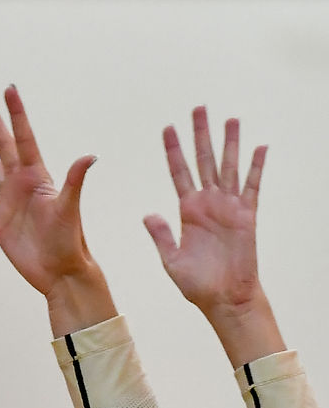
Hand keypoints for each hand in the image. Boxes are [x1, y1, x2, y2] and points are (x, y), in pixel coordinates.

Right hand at [0, 86, 113, 333]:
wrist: (60, 271)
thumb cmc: (69, 241)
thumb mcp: (69, 209)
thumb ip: (74, 181)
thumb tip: (89, 156)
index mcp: (37, 176)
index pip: (24, 138)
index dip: (16, 114)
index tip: (8, 89)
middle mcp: (22, 183)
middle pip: (3, 144)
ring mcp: (9, 201)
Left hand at [145, 109, 266, 316]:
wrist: (224, 298)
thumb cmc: (197, 284)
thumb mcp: (171, 260)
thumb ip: (161, 235)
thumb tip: (148, 213)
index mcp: (187, 211)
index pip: (178, 172)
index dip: (173, 151)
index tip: (167, 128)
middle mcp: (208, 204)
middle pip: (204, 161)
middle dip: (200, 135)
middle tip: (198, 108)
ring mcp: (229, 208)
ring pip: (229, 167)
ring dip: (230, 143)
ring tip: (230, 119)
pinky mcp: (248, 216)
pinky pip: (253, 187)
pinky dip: (256, 168)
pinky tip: (259, 148)